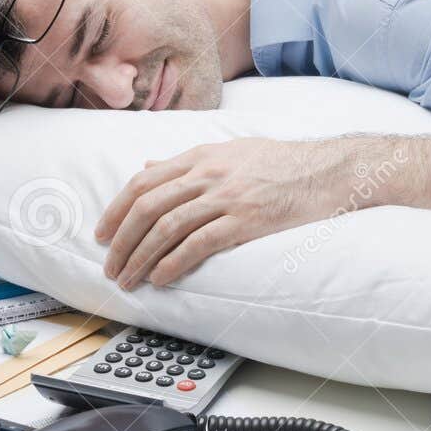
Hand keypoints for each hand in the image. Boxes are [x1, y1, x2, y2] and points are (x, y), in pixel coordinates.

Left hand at [95, 138, 351, 289]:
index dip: (116, 210)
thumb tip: (148, 166)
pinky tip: (160, 278)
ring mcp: (226, 197)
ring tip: (129, 280)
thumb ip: (187, 161)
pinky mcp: (246, 221)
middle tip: (110, 267)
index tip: (102, 235)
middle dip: (121, 241)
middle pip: (147, 207)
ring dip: (140, 258)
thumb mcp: (229, 150)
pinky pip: (198, 244)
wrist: (329, 170)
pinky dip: (173, 263)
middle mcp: (208, 173)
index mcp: (200, 155)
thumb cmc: (281, 163)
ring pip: (166, 228)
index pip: (143, 182)